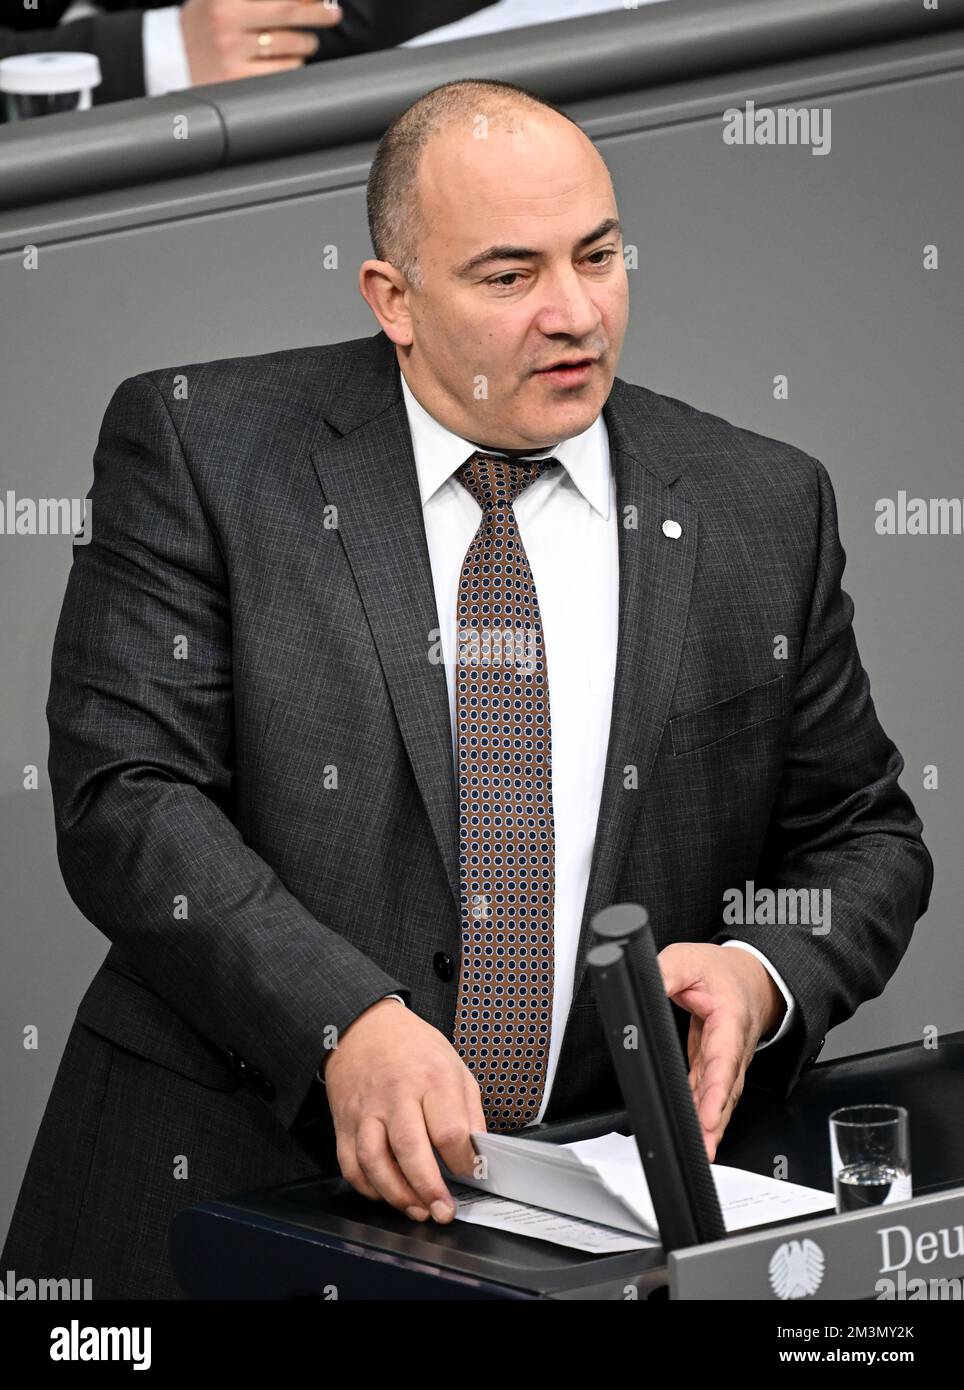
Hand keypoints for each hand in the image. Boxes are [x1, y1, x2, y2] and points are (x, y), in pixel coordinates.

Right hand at [179, 0, 342, 85]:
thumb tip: (307, 0)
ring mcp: (232, 54)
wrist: (175, 60)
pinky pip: (284, 71)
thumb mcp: (224, 0)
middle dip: (318, 13)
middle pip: (288, 12)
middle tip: (332, 14)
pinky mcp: (238, 81)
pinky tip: (287, 60)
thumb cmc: (208, 26)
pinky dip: (293, 64)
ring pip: (291, 46)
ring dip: (306, 42)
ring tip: (304, 40)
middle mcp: (226, 22)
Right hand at [323, 997, 486, 1223]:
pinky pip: (350, 1164)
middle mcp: (396, 1094)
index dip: (463, 1161)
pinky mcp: (343, 1123)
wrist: (363, 1027)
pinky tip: (386, 1194)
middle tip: (443, 1211)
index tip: (469, 1171)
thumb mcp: (454, 1066)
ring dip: (397, 1194)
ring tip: (418, 1210)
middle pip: (411, 1149)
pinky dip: (368, 1187)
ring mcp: (366, 1110)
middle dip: (429, 1188)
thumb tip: (476, 1154)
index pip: (450, 1130)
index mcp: (431, 1078)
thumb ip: (468, 1111)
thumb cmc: (413, 1048)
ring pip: (374, 1161)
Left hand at [658, 943, 783, 1162]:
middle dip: (715, 1120)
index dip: (717, 1089)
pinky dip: (703, 1114)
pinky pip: (710, 1094)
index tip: (709, 1115)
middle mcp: (734, 1046)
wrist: (748, 977)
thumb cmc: (721, 972)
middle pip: (726, 1089)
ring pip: (720, 1097)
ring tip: (699, 1148)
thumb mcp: (687, 960)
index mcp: (731, 1019)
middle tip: (703, 1147)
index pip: (725, 1059)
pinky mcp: (714, 1067)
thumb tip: (640, 989)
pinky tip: (693, 1130)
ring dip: (710, 1125)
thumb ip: (665, 973)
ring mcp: (727, 1061)